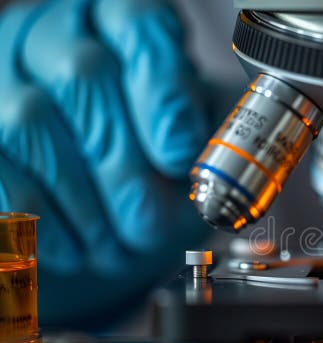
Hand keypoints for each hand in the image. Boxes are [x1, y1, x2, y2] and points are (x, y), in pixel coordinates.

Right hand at [0, 0, 211, 324]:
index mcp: (121, 24)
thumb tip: (207, 168)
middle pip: (84, 74)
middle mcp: (55, 36)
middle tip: (148, 224)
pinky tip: (73, 247)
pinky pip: (0, 171)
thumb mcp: (198, 144)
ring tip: (116, 246)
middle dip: (124, 165)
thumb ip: (209, 142)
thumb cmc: (156, 165)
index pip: (138, 23)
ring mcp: (3, 78)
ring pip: (29, 122)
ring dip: (82, 200)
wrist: (105, 213)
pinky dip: (39, 218)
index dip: (163, 91)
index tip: (180, 155)